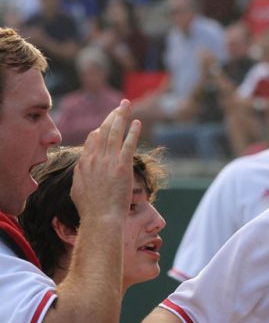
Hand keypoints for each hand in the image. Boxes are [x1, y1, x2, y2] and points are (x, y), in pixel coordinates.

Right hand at [71, 101, 140, 221]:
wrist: (100, 217)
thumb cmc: (90, 209)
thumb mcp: (77, 189)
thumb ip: (80, 175)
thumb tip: (80, 168)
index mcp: (84, 163)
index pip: (93, 140)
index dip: (101, 130)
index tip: (107, 124)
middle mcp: (95, 158)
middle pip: (103, 130)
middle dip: (112, 116)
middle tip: (120, 105)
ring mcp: (108, 161)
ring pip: (114, 133)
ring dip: (120, 117)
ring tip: (126, 105)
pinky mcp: (122, 167)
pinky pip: (128, 144)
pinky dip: (132, 132)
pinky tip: (137, 122)